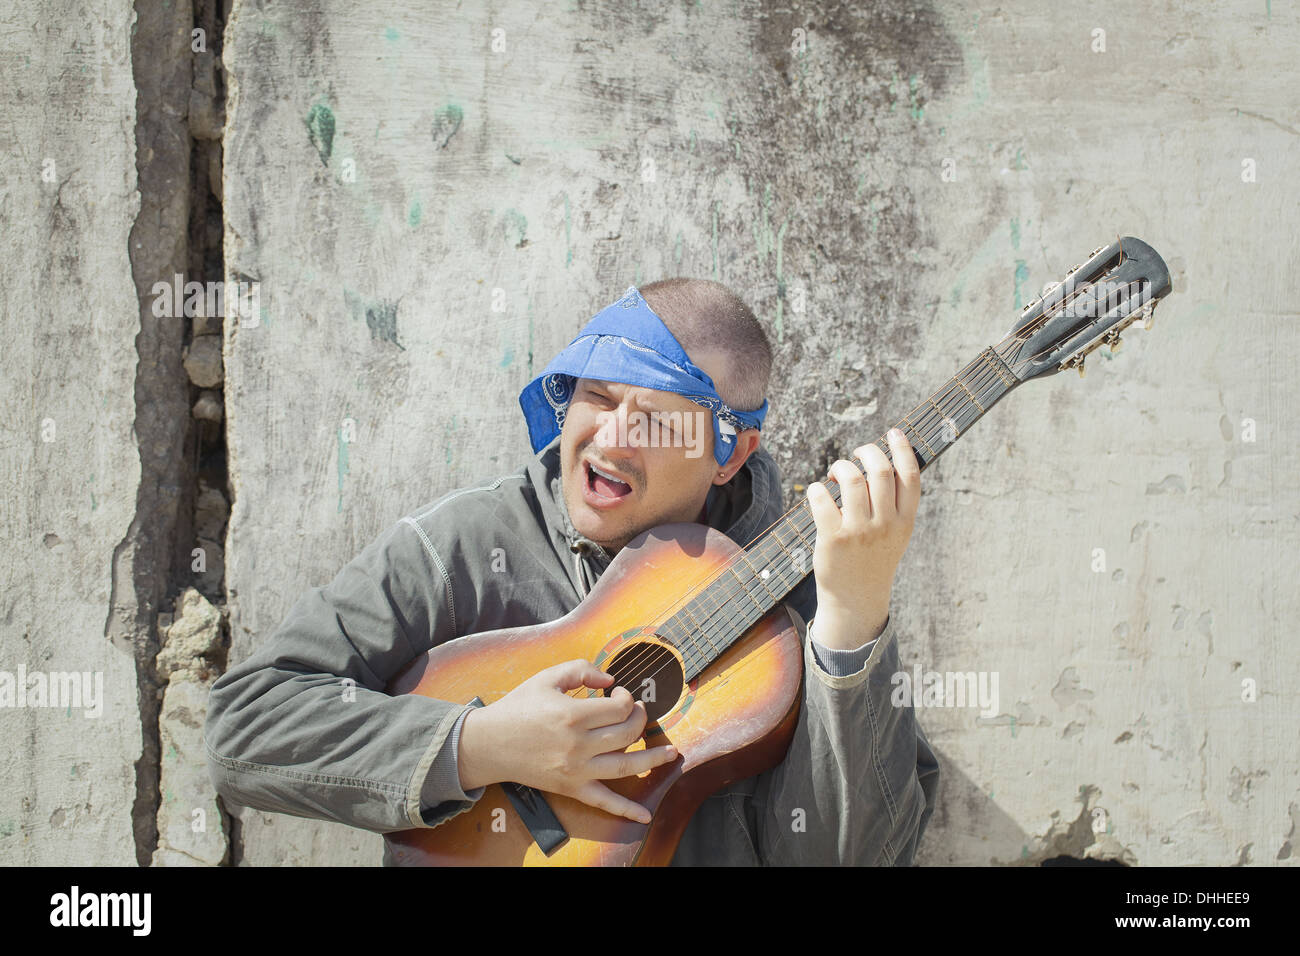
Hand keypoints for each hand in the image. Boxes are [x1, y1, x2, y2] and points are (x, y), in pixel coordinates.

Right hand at [456, 659, 678, 822]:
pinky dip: (626, 810)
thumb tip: (609, 679)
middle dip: (640, 719)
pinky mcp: (571, 787)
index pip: (619, 707)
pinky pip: (604, 802)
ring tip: (671, 753)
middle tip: (637, 711)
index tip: (618, 693)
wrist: (489, 743)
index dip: (626, 697)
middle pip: (627, 734)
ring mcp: (577, 770)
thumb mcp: (547, 678)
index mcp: (574, 715)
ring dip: (653, 760)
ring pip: (626, 766)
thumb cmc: (518, 708)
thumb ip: (580, 671)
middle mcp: (579, 745)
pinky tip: (645, 815)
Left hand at [806, 429, 920, 648]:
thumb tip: (882, 462)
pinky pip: (822, 497)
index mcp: (906, 521)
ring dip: (841, 466)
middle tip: (857, 453)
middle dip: (867, 451)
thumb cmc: (873, 560)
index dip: (903, 449)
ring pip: (852, 478)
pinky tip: (817, 492)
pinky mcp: (833, 538)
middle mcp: (886, 524)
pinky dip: (817, 488)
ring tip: (836, 474)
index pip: (911, 476)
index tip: (894, 433)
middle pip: (881, 470)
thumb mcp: (895, 535)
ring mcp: (860, 531)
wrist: (856, 599)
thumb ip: (895, 504)